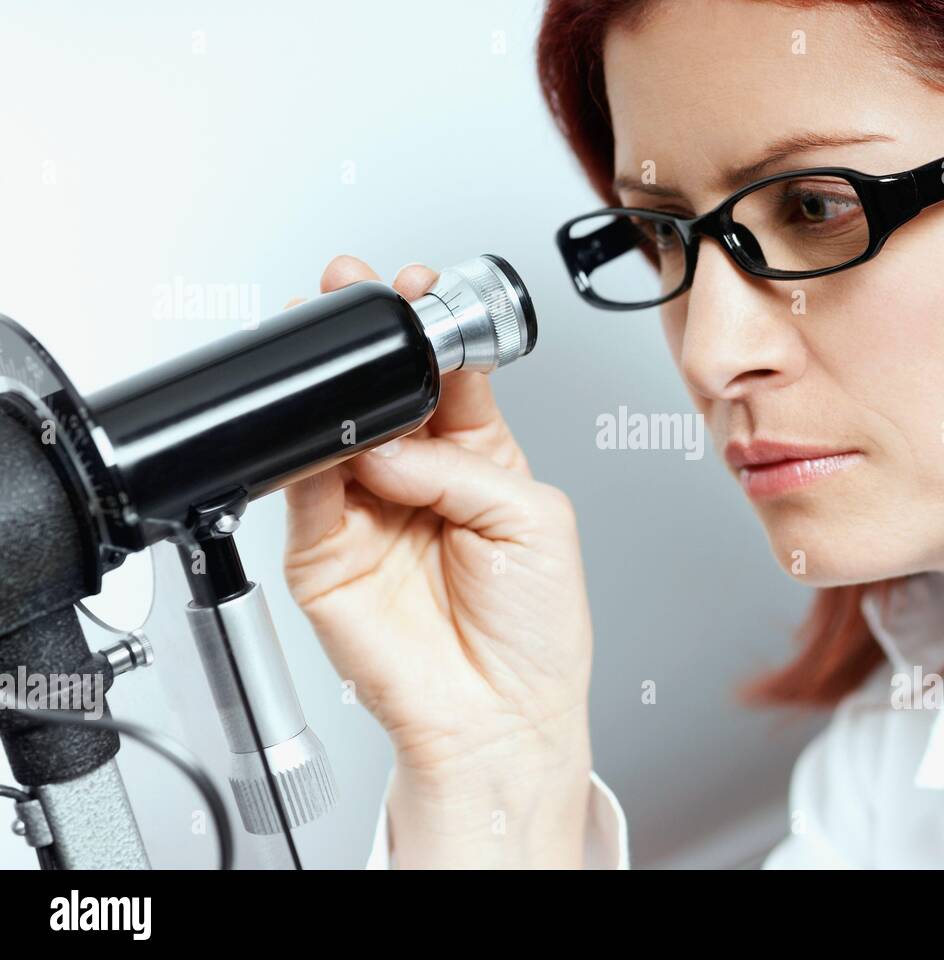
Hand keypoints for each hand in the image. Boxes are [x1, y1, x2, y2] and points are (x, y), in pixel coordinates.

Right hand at [282, 255, 593, 864]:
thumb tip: (389, 442)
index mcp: (480, 463)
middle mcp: (420, 480)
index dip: (434, 333)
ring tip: (341, 347)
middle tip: (361, 290)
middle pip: (385, 392)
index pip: (448, 379)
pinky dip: (309, 452)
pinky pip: (305, 489)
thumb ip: (464, 466)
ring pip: (338, 430)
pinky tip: (329, 427)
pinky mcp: (323, 552)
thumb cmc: (536, 630)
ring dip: (335, 385)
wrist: (497, 715)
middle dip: (372, 340)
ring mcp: (368, 513)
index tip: (424, 294)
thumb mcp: (534, 520)